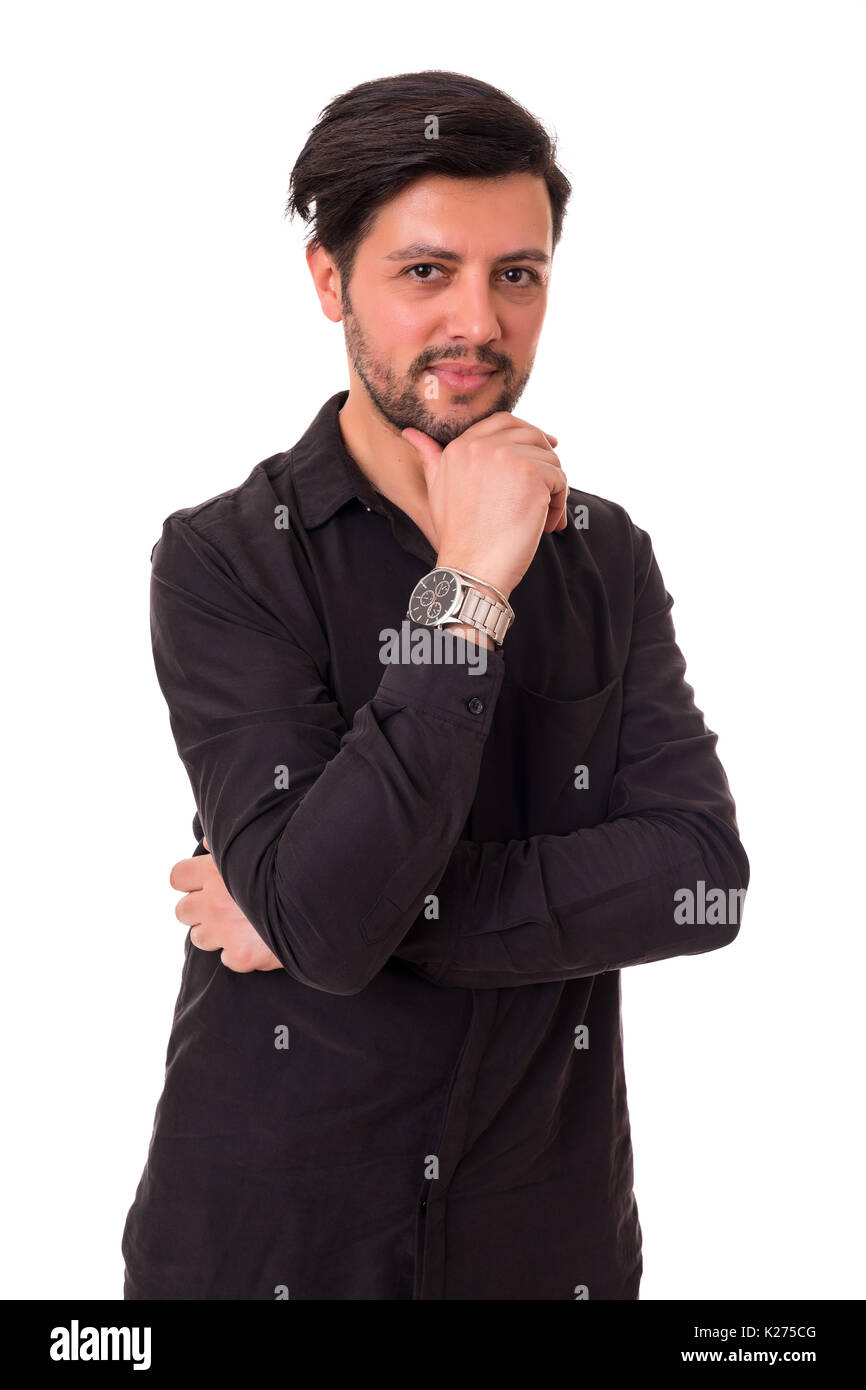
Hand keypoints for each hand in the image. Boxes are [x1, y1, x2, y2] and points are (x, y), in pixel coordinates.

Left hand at [169, 838, 283, 971]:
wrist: (324, 902)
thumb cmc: (294, 866)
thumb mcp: (262, 843)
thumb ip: (230, 842)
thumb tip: (206, 843)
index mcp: (217, 871)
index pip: (177, 877)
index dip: (189, 880)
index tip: (203, 883)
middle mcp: (215, 902)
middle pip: (182, 911)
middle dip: (200, 909)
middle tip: (223, 907)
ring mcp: (226, 932)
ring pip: (198, 938)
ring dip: (215, 933)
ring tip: (240, 926)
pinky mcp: (241, 957)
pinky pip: (226, 960)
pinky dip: (239, 954)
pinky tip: (258, 942)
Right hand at [402, 411, 568, 599]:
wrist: (470, 569)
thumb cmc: (458, 538)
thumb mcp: (437, 491)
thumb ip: (430, 458)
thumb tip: (411, 433)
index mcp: (459, 447)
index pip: (503, 422)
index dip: (527, 436)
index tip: (541, 455)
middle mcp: (481, 446)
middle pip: (532, 434)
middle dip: (546, 460)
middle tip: (550, 488)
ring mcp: (507, 458)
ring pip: (550, 460)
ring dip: (553, 489)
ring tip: (542, 518)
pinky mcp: (531, 475)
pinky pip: (560, 479)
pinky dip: (559, 504)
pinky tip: (544, 525)